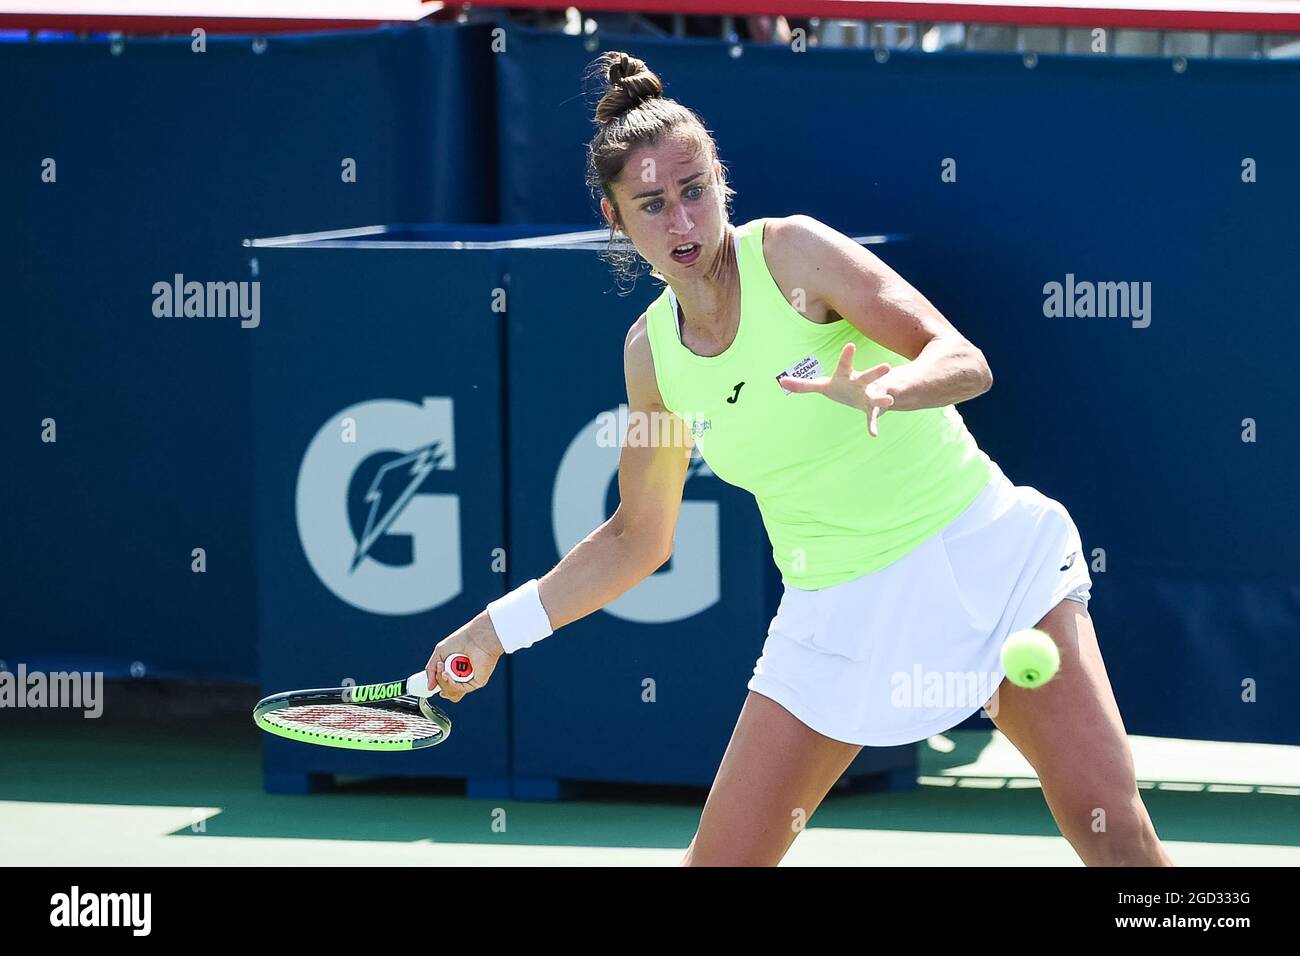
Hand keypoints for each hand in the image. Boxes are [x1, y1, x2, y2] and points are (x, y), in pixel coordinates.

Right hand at [424, 612, 503, 702]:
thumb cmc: (462, 640)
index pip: (446, 686)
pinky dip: (451, 684)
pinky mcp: (477, 682)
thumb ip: (431, 671)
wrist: (476, 637)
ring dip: (444, 682)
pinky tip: (448, 674)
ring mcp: (470, 680)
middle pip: (447, 691)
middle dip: (440, 680)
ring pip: (452, 693)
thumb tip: (429, 688)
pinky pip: (461, 689)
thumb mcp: (439, 653)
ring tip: (443, 670)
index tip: (433, 683)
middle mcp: (464, 677)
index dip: (439, 686)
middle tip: (440, 666)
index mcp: (456, 670)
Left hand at [778, 341, 894, 436]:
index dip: (847, 356)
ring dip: (882, 399)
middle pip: (867, 376)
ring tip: (889, 400)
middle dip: (876, 372)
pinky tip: (873, 435)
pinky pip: (872, 418)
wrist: (866, 395)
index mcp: (847, 375)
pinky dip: (872, 426)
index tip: (851, 345)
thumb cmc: (841, 386)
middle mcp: (860, 383)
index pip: (845, 365)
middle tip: (887, 367)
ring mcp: (868, 396)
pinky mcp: (871, 409)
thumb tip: (781, 382)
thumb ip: (804, 384)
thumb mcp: (822, 385)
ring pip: (876, 397)